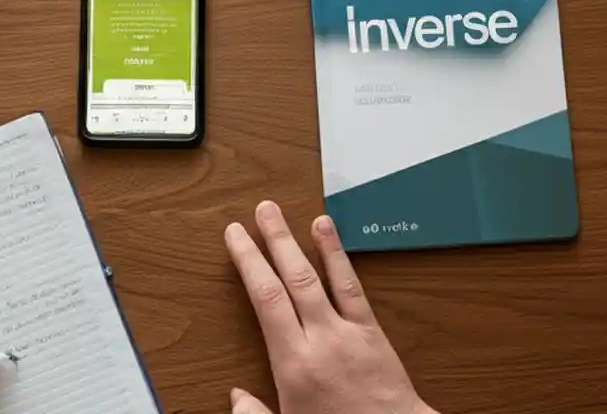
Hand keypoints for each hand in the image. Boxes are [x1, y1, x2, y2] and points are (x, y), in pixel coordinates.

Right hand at [224, 202, 436, 413]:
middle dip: (270, 242)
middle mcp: (318, 340)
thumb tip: (235, 396)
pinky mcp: (370, 332)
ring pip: (317, 277)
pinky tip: (327, 233)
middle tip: (259, 211)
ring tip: (286, 213)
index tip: (236, 237)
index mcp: (293, 363)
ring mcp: (347, 332)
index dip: (248, 262)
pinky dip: (337, 257)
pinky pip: (351, 288)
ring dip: (298, 241)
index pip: (265, 299)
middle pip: (288, 280)